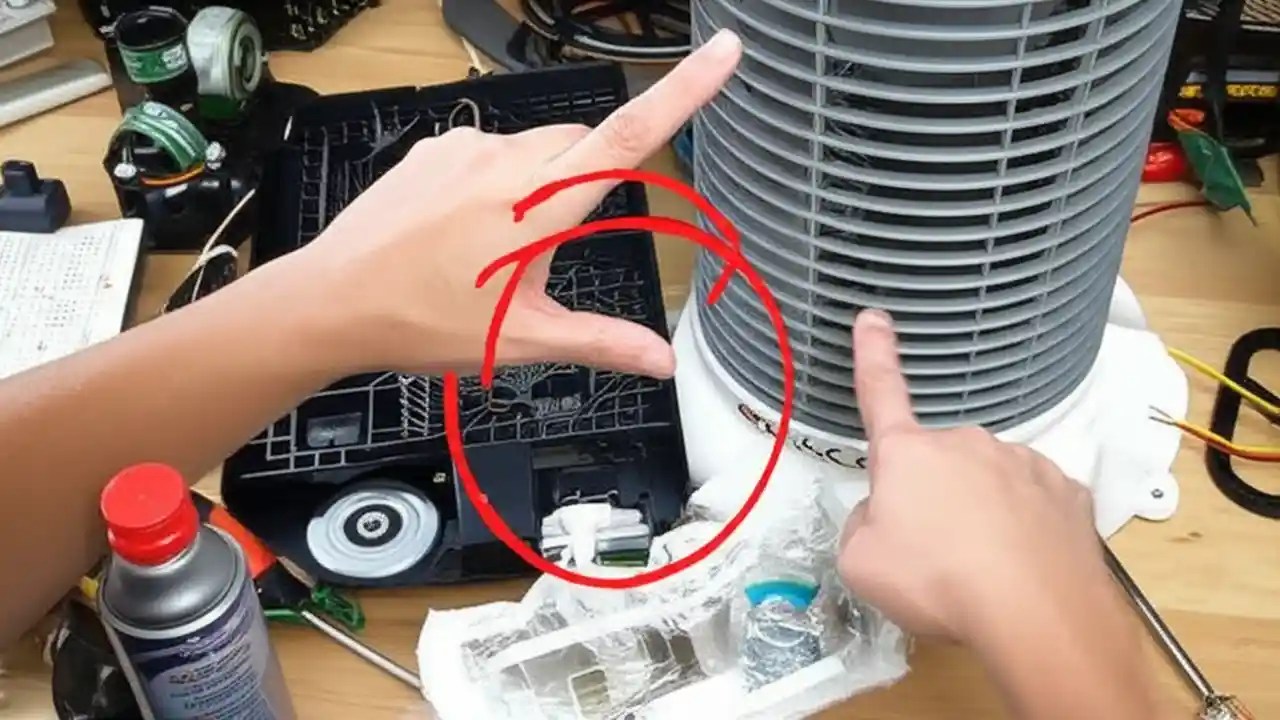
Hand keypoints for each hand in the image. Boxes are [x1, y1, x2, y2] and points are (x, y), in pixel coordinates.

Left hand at [273, 30, 742, 377]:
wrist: (332, 301)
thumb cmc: (424, 320)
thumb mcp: (523, 339)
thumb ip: (601, 342)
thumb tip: (662, 360)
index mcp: (541, 206)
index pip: (630, 137)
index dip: (684, 92)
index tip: (725, 51)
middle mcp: (508, 161)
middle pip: (583, 144)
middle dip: (589, 181)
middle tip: (547, 252)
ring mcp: (466, 148)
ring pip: (535, 149)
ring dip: (540, 186)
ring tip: (493, 250)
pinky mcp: (434, 148)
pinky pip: (488, 150)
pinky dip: (496, 180)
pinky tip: (462, 228)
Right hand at [836, 309, 1122, 646]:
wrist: (1034, 613)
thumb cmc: (936, 581)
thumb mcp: (860, 563)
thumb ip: (862, 526)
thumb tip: (883, 517)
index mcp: (908, 453)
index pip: (881, 392)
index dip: (872, 353)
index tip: (873, 317)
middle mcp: (966, 443)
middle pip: (936, 463)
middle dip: (931, 496)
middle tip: (932, 550)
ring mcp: (1022, 463)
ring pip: (988, 482)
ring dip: (980, 512)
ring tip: (980, 566)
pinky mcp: (1067, 491)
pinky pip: (1032, 503)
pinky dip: (1024, 527)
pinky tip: (1020, 563)